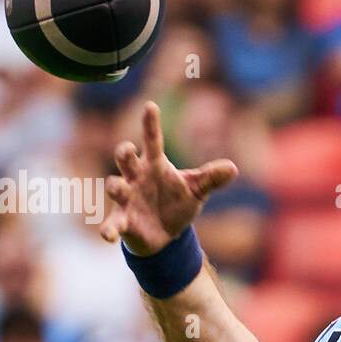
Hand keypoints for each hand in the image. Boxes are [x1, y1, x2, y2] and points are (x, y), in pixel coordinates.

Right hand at [101, 101, 237, 254]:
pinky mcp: (123, 221)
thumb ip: (211, 178)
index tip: (151, 106)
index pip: (153, 141)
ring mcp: (127, 199)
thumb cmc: (176, 204)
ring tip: (118, 188)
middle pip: (125, 160)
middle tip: (127, 150)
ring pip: (115, 187)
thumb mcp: (196, 190)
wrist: (165, 234)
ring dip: (115, 187)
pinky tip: (107, 235)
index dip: (151, 124)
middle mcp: (136, 178)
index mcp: (154, 166)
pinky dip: (109, 229)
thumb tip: (233, 168)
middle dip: (124, 154)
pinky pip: (113, 223)